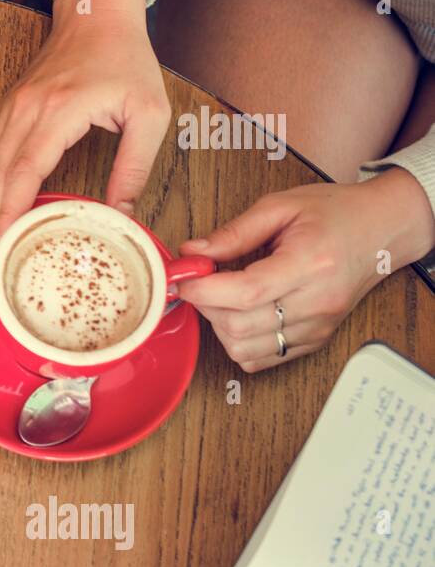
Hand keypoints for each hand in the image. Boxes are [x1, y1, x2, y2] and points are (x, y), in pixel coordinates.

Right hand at [0, 7, 170, 268]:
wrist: (96, 13)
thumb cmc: (125, 59)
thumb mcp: (150, 113)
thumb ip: (136, 166)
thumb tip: (122, 216)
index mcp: (57, 110)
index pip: (23, 169)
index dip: (9, 212)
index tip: (3, 245)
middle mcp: (24, 110)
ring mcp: (9, 109)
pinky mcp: (6, 110)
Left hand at [175, 171, 434, 372]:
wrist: (382, 230)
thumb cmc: (336, 213)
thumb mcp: (281, 207)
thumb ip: (234, 233)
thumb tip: (192, 253)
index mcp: (310, 263)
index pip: (246, 292)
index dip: (204, 291)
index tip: (183, 280)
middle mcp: (317, 301)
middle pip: (239, 326)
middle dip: (206, 306)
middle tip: (200, 283)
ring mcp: (318, 326)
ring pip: (245, 349)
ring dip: (219, 327)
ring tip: (222, 298)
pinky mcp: (315, 341)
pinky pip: (262, 359)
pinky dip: (239, 343)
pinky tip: (239, 315)